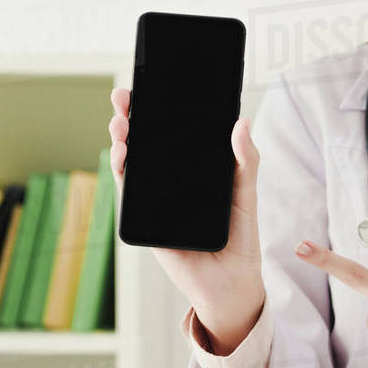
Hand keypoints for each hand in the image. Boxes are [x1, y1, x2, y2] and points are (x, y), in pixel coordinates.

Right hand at [109, 88, 264, 353]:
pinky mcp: (144, 221)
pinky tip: (122, 155)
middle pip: (146, 143)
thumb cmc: (241, 237)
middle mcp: (170, 182)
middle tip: (125, 97)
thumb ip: (245, 160)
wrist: (231, 282)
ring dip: (121, 141)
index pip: (172, 133)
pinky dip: (122, 173)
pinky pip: (128, 194)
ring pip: (132, 164)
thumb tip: (242, 123)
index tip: (152, 86)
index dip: (159, 110)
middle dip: (132, 118)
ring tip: (121, 123)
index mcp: (194, 170)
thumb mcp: (246, 193)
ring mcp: (154, 200)